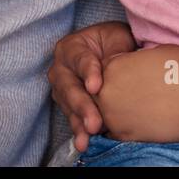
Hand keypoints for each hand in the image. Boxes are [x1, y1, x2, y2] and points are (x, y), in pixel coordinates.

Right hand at [47, 20, 136, 151]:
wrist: (107, 48)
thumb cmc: (113, 40)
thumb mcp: (117, 37)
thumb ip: (115, 50)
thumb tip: (118, 65)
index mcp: (71, 47)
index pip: (80, 60)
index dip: (89, 73)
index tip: (96, 88)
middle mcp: (60, 69)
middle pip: (70, 88)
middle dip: (83, 106)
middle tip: (94, 123)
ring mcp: (62, 89)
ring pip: (69, 107)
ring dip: (79, 123)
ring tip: (89, 137)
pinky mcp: (68, 105)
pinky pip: (72, 118)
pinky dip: (80, 130)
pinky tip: (85, 141)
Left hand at [95, 44, 178, 143]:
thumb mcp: (158, 51)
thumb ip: (138, 58)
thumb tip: (139, 63)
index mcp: (114, 66)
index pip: (105, 67)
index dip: (119, 68)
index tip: (132, 72)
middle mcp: (107, 91)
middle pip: (99, 90)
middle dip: (112, 90)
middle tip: (133, 90)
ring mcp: (112, 116)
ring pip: (103, 112)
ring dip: (115, 110)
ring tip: (137, 106)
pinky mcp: (123, 134)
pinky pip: (113, 130)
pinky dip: (122, 125)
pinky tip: (139, 119)